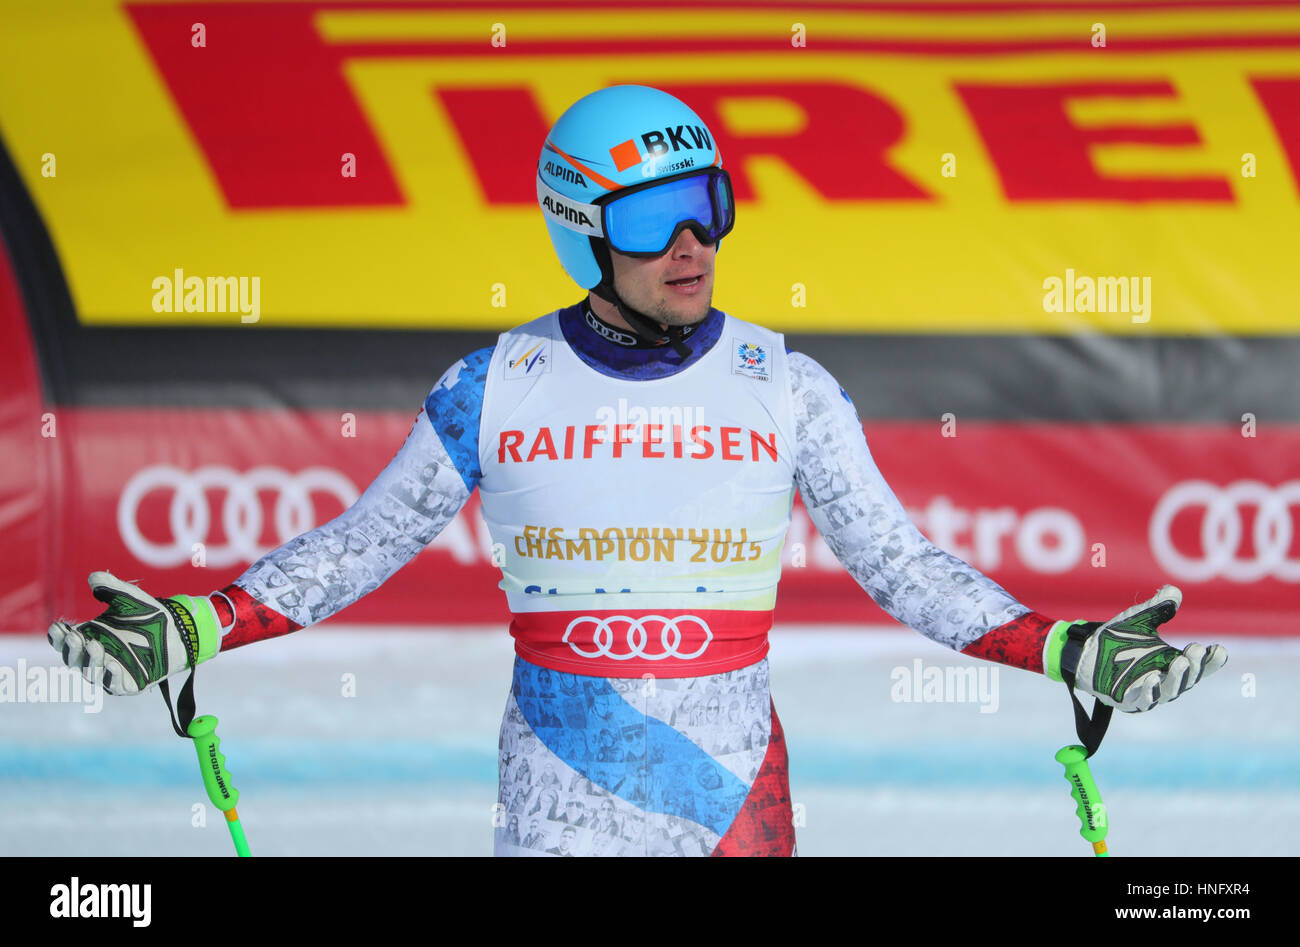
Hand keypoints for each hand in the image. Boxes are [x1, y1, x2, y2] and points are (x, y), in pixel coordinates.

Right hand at [47, 571, 217, 695]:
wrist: (179, 630)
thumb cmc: (148, 614)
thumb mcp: (129, 597)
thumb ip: (111, 587)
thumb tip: (94, 577)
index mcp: (89, 638)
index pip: (65, 641)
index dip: (58, 637)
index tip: (59, 627)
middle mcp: (96, 658)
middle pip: (74, 659)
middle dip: (72, 648)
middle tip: (75, 636)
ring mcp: (111, 672)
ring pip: (92, 673)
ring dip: (90, 661)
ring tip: (93, 645)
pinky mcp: (129, 684)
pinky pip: (115, 685)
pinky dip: (111, 677)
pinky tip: (112, 664)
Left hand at [1066, 586, 1227, 712]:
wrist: (1084, 652)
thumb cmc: (1116, 639)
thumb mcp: (1137, 620)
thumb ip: (1156, 608)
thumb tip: (1173, 590)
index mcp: (1173, 663)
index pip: (1199, 664)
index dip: (1212, 660)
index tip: (1219, 648)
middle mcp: (1166, 681)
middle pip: (1188, 678)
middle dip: (1195, 665)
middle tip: (1197, 649)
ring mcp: (1148, 692)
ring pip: (1169, 691)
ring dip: (1176, 678)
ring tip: (1181, 661)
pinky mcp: (1128, 700)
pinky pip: (1142, 699)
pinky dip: (1148, 691)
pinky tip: (1151, 679)